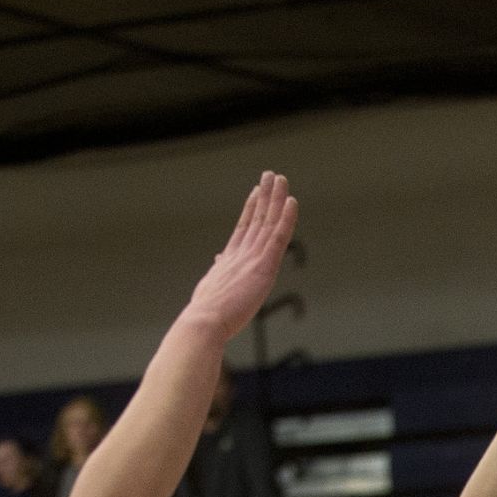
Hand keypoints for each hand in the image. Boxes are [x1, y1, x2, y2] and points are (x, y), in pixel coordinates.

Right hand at [188, 173, 298, 344]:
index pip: (243, 229)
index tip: (256, 192)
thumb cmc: (205, 314)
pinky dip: (286, 218)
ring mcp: (252, 258)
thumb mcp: (212, 287)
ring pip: (267, 222)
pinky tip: (292, 201)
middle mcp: (241, 254)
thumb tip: (218, 259)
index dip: (251, 209)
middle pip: (256, 219)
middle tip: (270, 175)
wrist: (204, 320)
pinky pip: (279, 237)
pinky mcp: (263, 266)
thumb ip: (219, 271)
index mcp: (229, 261)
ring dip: (275, 199)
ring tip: (280, 178)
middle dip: (264, 196)